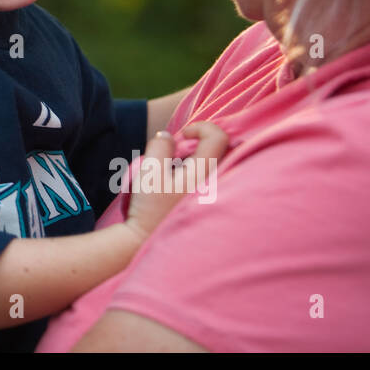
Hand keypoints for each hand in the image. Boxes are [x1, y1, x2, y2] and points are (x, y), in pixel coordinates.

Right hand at [123, 122, 227, 242]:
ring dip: (199, 158)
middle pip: (223, 149)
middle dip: (201, 143)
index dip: (200, 127)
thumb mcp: (148, 172)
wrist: (146, 242)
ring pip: (218, 164)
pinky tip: (180, 183)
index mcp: (204, 174)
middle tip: (179, 152)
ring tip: (177, 169)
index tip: (182, 136)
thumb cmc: (148, 208)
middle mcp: (217, 184)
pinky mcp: (210, 206)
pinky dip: (199, 172)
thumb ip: (160, 147)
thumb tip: (169, 136)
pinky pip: (214, 178)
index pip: (219, 136)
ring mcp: (216, 197)